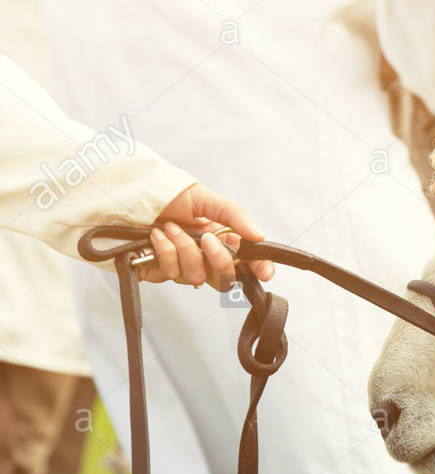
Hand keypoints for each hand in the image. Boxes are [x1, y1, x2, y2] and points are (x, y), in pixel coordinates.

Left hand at [140, 184, 274, 287]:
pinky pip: (170, 274)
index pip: (247, 263)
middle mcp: (204, 257)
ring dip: (184, 250)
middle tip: (208, 239)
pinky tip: (157, 237)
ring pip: (196, 277)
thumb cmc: (167, 195)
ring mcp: (182, 267)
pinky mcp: (159, 272)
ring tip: (171, 227)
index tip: (263, 272)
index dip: (258, 270)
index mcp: (221, 240)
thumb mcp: (207, 199)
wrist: (131, 195)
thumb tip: (258, 236)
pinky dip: (164, 252)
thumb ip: (235, 216)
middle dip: (218, 259)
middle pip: (225, 279)